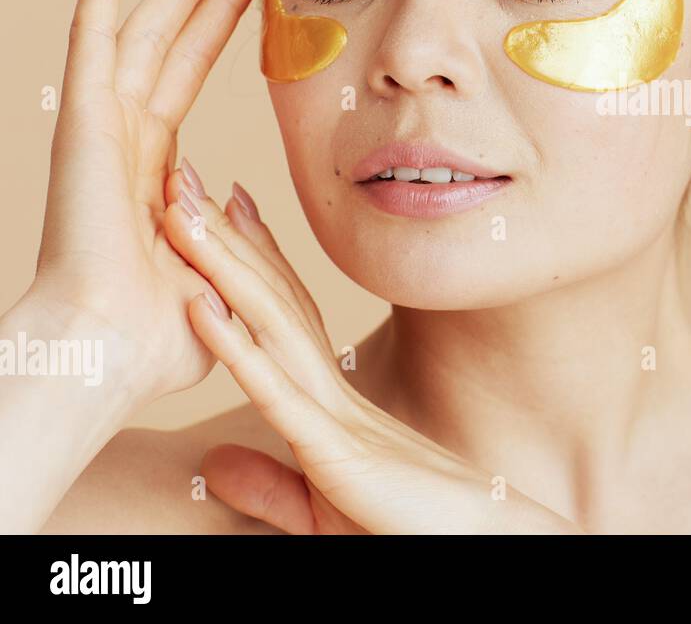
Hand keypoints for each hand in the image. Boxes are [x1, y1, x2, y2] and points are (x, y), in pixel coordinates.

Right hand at [25, 0, 260, 406]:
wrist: (112, 352)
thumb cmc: (163, 335)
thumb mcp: (220, 272)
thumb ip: (234, 236)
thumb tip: (240, 197)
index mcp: (156, 170)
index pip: (190, 79)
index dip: (221, 31)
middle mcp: (127, 140)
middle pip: (174, 44)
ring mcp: (102, 127)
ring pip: (145, 32)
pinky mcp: (83, 123)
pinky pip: (92, 41)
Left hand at [163, 174, 582, 533]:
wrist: (480, 544)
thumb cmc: (410, 530)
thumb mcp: (322, 510)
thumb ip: (269, 486)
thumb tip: (212, 464)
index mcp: (329, 402)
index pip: (284, 315)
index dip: (250, 260)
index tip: (220, 208)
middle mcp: (331, 393)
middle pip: (272, 300)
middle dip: (227, 238)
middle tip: (186, 175)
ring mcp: (334, 414)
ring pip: (269, 326)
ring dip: (222, 267)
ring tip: (182, 214)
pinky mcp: (335, 450)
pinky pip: (275, 390)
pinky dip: (234, 346)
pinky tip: (199, 304)